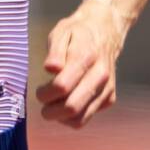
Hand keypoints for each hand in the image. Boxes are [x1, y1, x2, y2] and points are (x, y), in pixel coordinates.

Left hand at [35, 0, 125, 127]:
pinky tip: (66, 102)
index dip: (45, 94)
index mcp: (86, 57)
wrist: (105, 31)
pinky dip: (73, 116)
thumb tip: (51, 69)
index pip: (62, 86)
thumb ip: (55, 51)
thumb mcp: (61, 32)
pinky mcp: (109, 98)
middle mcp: (100, 75)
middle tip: (43, 105)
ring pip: (81, 118)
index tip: (39, 91)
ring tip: (53, 106)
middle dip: (51, 111)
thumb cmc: (77, 33)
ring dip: (61, 118)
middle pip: (72, 107)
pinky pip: (88, 117)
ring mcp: (106, 88)